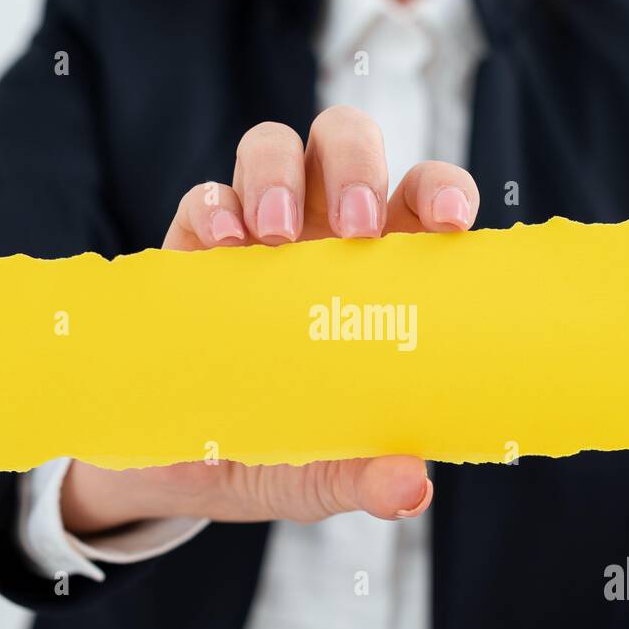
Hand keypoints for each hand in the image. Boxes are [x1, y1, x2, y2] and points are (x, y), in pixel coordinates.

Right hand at [61, 105, 479, 532]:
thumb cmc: (276, 452)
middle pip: (347, 142)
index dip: (443, 191)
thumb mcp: (320, 477)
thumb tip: (412, 486)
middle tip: (356, 228)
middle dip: (356, 164)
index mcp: (380, 270)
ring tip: (272, 235)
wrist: (178, 470)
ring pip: (273, 146)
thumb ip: (363, 477)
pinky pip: (202, 197)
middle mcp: (322, 234)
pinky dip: (212, 207)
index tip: (450, 223)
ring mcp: (255, 231)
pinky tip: (220, 247)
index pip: (425, 198)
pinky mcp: (191, 246)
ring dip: (277, 173)